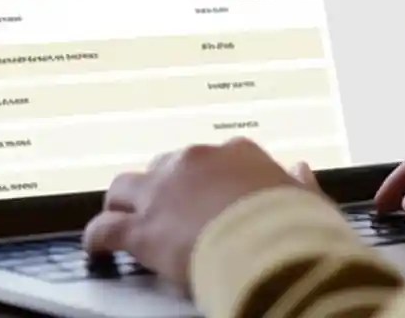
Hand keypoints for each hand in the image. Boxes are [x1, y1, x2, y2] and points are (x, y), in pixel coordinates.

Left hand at [83, 138, 312, 286]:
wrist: (271, 250)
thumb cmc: (296, 228)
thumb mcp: (309, 202)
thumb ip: (300, 185)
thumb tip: (300, 170)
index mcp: (237, 153)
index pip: (214, 158)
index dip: (206, 179)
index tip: (208, 195)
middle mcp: (194, 162)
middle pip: (163, 167)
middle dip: (161, 187)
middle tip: (163, 210)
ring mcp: (163, 194)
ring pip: (124, 189)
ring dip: (122, 204)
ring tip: (119, 219)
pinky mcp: (141, 230)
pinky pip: (105, 229)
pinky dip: (97, 239)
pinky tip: (95, 249)